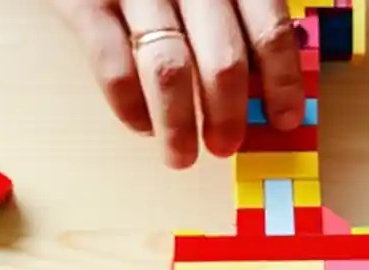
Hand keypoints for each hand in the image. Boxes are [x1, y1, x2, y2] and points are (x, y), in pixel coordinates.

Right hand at [54, 0, 305, 168]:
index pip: (269, 30)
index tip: (284, 120)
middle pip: (223, 60)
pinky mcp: (85, 4)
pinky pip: (114, 68)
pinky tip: (141, 125)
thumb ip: (237, 13)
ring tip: (181, 156)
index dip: (282, 82)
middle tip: (225, 146)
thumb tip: (264, 82)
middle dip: (228, 115)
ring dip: (178, 126)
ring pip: (169, 71)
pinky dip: (130, 108)